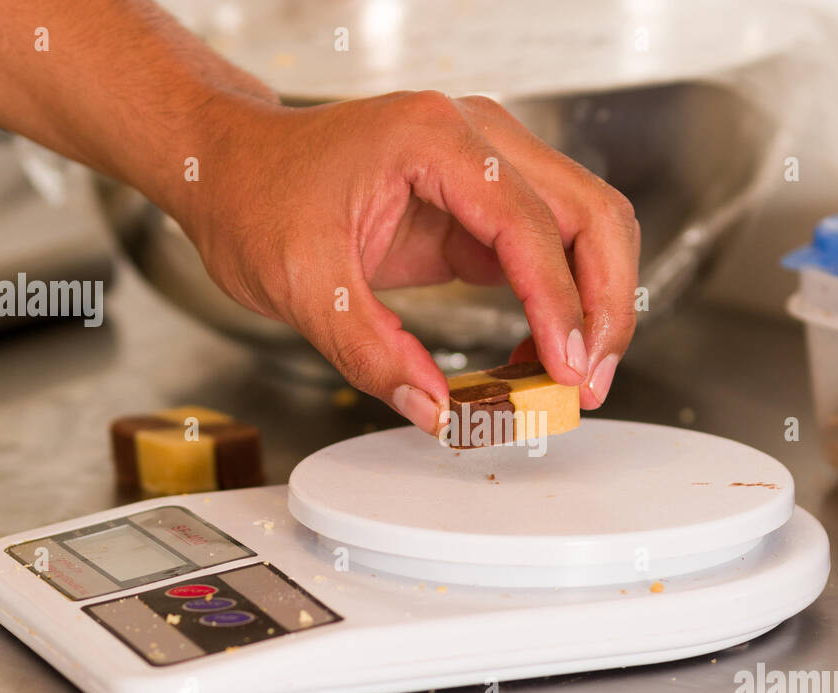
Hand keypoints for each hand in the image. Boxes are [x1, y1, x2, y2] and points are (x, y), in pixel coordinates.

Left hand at [171, 90, 639, 433]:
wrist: (232, 169)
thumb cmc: (255, 197)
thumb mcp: (302, 284)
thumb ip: (371, 351)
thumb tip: (436, 410)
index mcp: (433, 139)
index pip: (529, 222)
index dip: (560, 302)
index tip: (569, 368)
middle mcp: (476, 137)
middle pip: (589, 213)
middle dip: (605, 303)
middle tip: (591, 381)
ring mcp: (486, 165)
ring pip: (588, 225)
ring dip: (598, 301)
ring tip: (578, 375)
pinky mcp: (482, 204)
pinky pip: (552, 249)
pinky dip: (563, 302)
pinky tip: (543, 353)